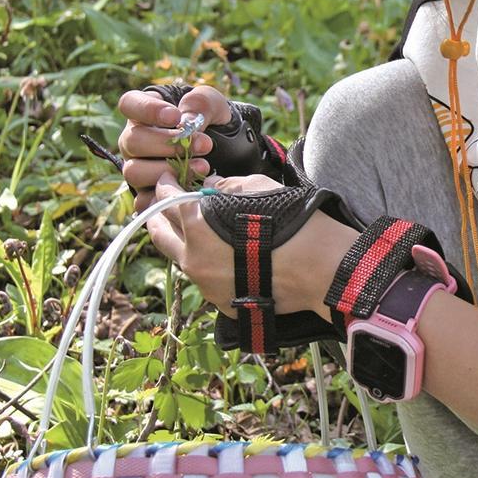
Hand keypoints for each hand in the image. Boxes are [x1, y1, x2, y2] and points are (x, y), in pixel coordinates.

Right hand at [117, 84, 230, 200]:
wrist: (226, 151)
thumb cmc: (210, 121)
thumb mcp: (212, 105)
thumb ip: (201, 103)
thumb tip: (186, 120)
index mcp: (143, 113)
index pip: (129, 104)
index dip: (147, 110)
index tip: (175, 116)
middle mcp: (134, 141)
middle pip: (132, 142)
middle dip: (167, 144)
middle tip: (202, 145)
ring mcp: (138, 168)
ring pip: (133, 172)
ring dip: (167, 171)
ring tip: (202, 167)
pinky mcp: (146, 193)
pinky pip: (143, 201)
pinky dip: (165, 196)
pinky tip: (190, 190)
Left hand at [143, 172, 358, 320]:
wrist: (319, 268)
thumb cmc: (291, 222)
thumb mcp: (257, 188)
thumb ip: (225, 186)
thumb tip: (208, 186)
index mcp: (197, 225)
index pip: (167, 199)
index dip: (166, 183)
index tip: (168, 176)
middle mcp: (193, 257)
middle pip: (160, 233)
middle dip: (158, 214)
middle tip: (163, 202)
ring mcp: (206, 284)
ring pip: (180, 258)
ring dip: (180, 240)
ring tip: (189, 227)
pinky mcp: (221, 302)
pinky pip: (203, 279)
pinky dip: (204, 263)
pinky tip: (217, 253)